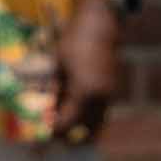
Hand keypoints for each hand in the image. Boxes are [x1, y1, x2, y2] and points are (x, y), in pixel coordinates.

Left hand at [49, 0, 124, 137]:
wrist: (100, 26)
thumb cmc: (74, 42)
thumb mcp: (58, 66)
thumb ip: (55, 91)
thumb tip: (50, 110)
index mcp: (83, 91)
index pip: (68, 121)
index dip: (56, 128)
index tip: (46, 130)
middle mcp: (99, 97)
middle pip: (84, 126)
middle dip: (69, 132)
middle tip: (55, 134)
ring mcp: (109, 94)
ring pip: (97, 122)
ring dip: (82, 128)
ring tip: (68, 128)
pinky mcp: (113, 90)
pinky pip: (103, 112)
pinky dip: (92, 118)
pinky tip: (79, 116)